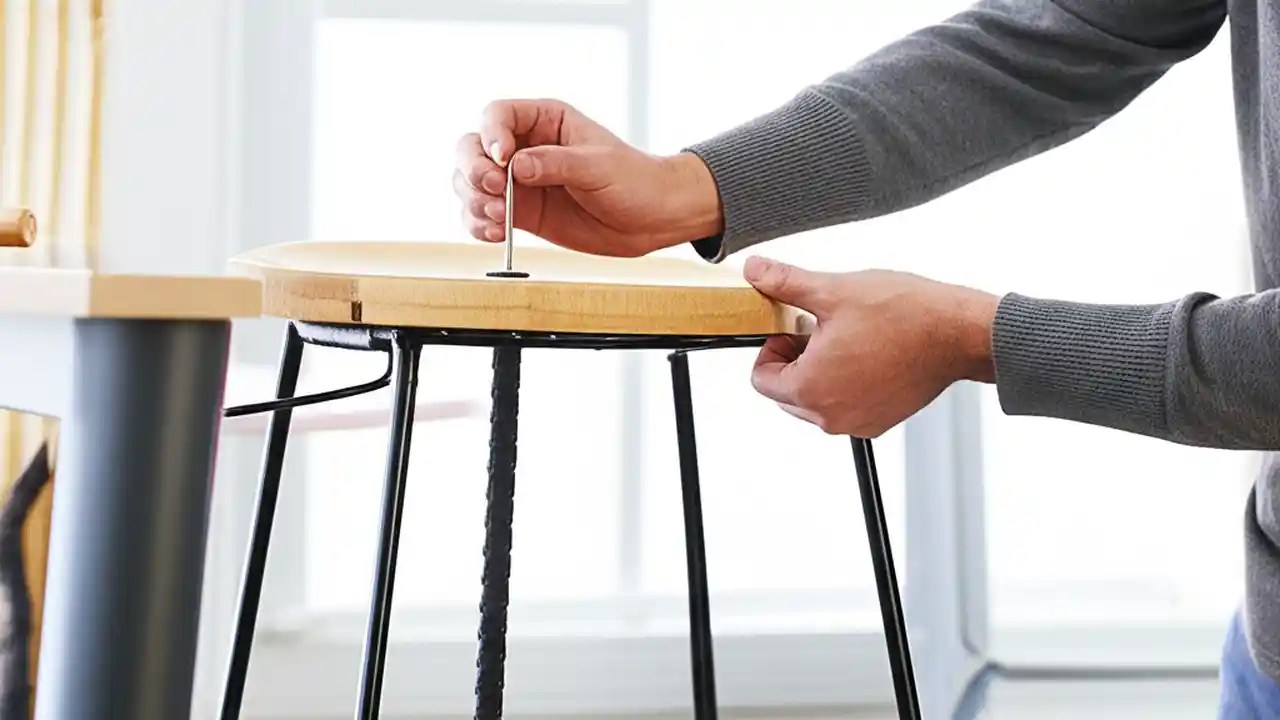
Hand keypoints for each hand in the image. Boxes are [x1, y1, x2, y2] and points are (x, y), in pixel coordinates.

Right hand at [453, 99, 722, 256]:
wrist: (652, 219)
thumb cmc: (634, 180)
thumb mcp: (598, 166)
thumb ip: (556, 163)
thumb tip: (516, 166)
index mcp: (544, 121)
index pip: (498, 116)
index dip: (491, 135)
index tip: (501, 159)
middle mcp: (525, 148)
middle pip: (472, 148)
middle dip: (473, 170)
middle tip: (492, 191)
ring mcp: (519, 182)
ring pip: (470, 184)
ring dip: (473, 201)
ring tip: (498, 220)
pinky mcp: (522, 213)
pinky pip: (483, 216)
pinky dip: (479, 226)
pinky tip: (497, 234)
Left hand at [745, 257, 998, 437]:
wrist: (958, 333)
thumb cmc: (905, 315)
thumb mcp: (833, 291)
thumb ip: (785, 283)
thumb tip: (755, 270)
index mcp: (810, 389)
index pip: (761, 379)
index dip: (772, 348)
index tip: (792, 328)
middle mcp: (830, 416)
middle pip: (786, 393)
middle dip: (794, 361)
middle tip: (820, 330)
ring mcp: (857, 422)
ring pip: (816, 401)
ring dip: (820, 372)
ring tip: (846, 339)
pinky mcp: (881, 422)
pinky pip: (845, 407)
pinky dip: (846, 385)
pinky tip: (866, 354)